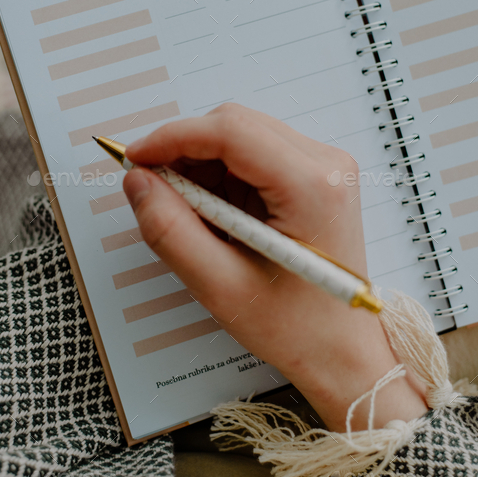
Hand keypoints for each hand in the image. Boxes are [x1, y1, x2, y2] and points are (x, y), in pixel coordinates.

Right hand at [123, 103, 426, 431]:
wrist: (342, 350)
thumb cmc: (297, 328)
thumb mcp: (220, 286)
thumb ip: (170, 230)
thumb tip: (138, 182)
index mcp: (313, 188)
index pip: (230, 131)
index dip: (173, 137)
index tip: (136, 159)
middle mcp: (326, 166)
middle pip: (235, 126)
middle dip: (185, 151)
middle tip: (153, 189)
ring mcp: (324, 169)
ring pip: (242, 137)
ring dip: (203, 165)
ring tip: (191, 216)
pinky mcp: (314, 177)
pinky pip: (254, 156)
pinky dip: (222, 176)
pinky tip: (216, 216)